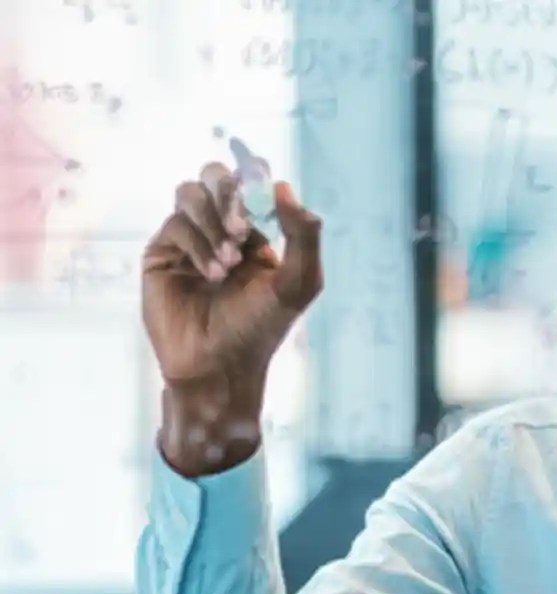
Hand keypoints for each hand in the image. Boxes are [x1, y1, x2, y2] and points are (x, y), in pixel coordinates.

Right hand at [141, 162, 322, 474]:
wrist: (220, 365)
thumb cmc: (262, 327)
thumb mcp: (299, 283)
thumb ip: (303, 235)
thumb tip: (283, 186)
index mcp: (257, 230)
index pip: (251, 182)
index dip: (255, 180)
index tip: (262, 199)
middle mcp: (221, 228)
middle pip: (215, 175)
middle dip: (229, 195)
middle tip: (242, 229)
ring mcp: (189, 239)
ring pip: (190, 193)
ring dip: (212, 222)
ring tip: (229, 264)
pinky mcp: (162, 253)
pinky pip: (174, 224)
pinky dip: (197, 245)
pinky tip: (212, 275)